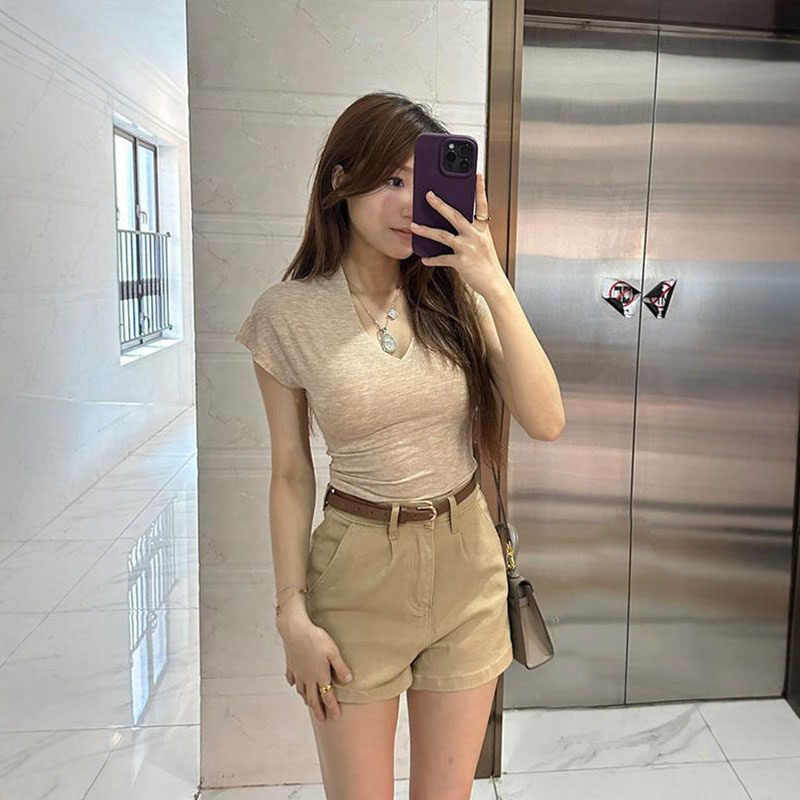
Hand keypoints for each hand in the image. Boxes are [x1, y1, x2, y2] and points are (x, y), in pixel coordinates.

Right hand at [281, 616, 352, 722]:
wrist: (295, 631)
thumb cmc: (316, 639)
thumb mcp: (333, 652)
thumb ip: (340, 667)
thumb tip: (348, 681)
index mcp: (319, 675)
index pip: (327, 696)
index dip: (332, 707)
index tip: (335, 717)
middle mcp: (307, 678)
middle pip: (313, 698)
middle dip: (318, 710)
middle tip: (322, 720)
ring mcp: (298, 672)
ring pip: (301, 690)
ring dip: (306, 699)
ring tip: (309, 704)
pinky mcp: (290, 664)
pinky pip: (291, 678)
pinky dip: (293, 684)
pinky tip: (293, 684)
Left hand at [409, 172, 505, 299]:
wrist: (494, 284)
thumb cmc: (487, 264)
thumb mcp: (483, 243)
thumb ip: (472, 232)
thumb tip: (454, 223)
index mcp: (482, 229)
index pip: (482, 206)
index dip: (480, 190)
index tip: (477, 175)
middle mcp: (476, 236)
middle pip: (455, 216)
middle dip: (440, 204)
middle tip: (428, 194)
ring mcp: (468, 248)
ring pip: (443, 236)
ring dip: (426, 230)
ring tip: (413, 226)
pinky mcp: (461, 262)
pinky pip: (442, 258)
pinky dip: (432, 259)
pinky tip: (424, 259)